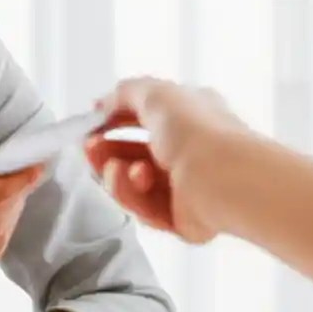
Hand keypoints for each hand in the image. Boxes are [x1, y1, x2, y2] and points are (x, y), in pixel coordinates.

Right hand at [85, 78, 253, 242]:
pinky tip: (134, 182)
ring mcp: (185, 186)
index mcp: (188, 116)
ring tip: (116, 169)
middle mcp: (188, 150)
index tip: (91, 122)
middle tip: (89, 148)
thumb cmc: (197, 130)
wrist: (224, 177)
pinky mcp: (180, 218)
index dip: (114, 119)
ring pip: (134, 183)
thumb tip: (103, 104)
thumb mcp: (155, 94)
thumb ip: (124, 93)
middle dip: (106, 150)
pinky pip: (143, 207)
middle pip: (134, 153)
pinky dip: (133, 193)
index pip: (144, 117)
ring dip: (118, 174)